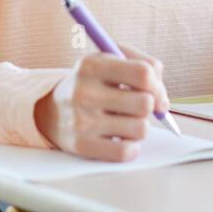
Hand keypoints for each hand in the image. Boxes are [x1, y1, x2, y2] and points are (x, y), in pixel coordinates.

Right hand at [34, 43, 169, 161]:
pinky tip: (120, 138)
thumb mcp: (109, 59)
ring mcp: (81, 120)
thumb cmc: (91, 83)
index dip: (157, 85)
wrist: (50, 111)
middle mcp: (84, 91)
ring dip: (139, 127)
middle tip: (135, 107)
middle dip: (147, 107)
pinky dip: (131, 147)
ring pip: (140, 128)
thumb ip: (144, 64)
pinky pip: (126, 152)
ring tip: (123, 121)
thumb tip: (163, 101)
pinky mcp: (81, 146)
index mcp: (92, 65)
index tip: (155, 93)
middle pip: (145, 103)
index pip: (143, 73)